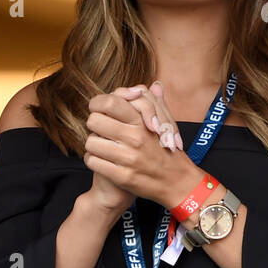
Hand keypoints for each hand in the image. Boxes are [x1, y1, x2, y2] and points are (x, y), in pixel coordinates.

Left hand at [83, 91, 202, 207]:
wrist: (177, 183)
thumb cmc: (167, 150)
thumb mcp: (166, 124)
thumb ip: (155, 103)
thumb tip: (154, 85)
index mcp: (143, 122)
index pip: (109, 102)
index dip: (97, 104)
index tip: (99, 109)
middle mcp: (136, 138)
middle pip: (93, 120)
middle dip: (95, 125)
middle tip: (102, 130)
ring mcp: (128, 158)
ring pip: (90, 142)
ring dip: (94, 145)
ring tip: (104, 147)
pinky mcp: (122, 176)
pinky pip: (92, 161)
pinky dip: (94, 160)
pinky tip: (103, 160)